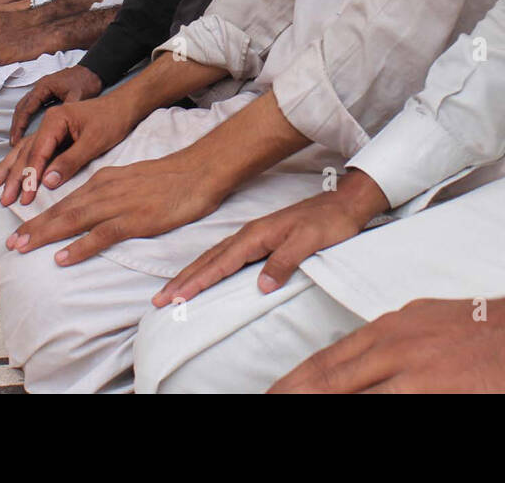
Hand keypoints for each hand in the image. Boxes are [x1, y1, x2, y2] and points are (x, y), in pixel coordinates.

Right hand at [0, 84, 130, 206]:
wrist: (124, 106)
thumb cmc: (112, 120)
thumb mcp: (95, 142)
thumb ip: (71, 161)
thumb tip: (48, 182)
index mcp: (55, 120)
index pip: (38, 152)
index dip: (30, 176)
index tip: (24, 197)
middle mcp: (48, 122)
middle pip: (26, 152)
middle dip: (15, 177)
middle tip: (5, 200)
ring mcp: (49, 128)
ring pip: (25, 150)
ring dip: (10, 169)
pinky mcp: (55, 134)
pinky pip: (33, 149)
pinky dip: (20, 162)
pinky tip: (9, 171)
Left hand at [3, 150, 224, 265]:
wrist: (197, 171)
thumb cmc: (169, 178)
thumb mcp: (132, 179)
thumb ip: (111, 193)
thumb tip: (94, 208)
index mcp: (104, 179)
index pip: (66, 200)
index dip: (42, 216)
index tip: (21, 230)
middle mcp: (105, 189)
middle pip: (63, 211)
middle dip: (35, 227)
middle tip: (10, 243)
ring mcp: (119, 204)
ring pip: (74, 220)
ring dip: (46, 234)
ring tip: (23, 247)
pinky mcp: (135, 219)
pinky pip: (101, 234)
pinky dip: (79, 246)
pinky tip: (62, 257)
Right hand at [8, 65, 102, 143]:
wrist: (94, 70)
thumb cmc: (86, 81)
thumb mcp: (78, 95)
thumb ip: (67, 109)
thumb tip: (59, 126)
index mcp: (43, 87)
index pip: (26, 108)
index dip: (20, 125)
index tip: (16, 140)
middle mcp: (39, 87)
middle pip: (21, 108)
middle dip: (16, 125)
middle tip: (14, 143)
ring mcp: (42, 90)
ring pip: (25, 107)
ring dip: (20, 122)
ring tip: (18, 139)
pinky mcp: (47, 93)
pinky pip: (33, 106)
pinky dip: (28, 117)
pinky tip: (30, 128)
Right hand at [152, 169, 387, 307]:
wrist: (344, 204)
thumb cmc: (329, 223)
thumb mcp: (310, 241)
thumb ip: (285, 261)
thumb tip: (261, 285)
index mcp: (257, 235)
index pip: (221, 263)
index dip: (197, 282)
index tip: (177, 298)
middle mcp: (249, 234)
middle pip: (209, 260)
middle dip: (183, 280)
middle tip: (160, 300)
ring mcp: (253, 235)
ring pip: (214, 257)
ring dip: (192, 274)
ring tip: (173, 291)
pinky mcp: (260, 239)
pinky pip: (225, 255)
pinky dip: (208, 267)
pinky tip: (204, 275)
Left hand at [271, 284, 504, 392]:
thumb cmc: (479, 325)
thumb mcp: (421, 321)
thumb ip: (387, 342)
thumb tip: (358, 360)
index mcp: (386, 331)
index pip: (327, 362)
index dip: (294, 383)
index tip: (272, 395)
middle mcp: (391, 350)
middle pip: (327, 382)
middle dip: (293, 397)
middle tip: (266, 406)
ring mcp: (410, 376)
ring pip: (351, 397)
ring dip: (320, 404)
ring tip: (288, 412)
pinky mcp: (432, 394)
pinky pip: (388, 408)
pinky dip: (363, 412)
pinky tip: (342, 421)